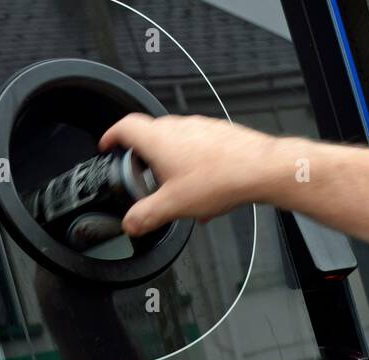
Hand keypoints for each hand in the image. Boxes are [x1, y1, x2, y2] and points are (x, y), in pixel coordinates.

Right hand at [98, 113, 285, 236]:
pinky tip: (205, 190)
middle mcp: (178, 127)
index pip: (124, 126)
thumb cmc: (221, 178)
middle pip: (150, 135)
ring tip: (179, 190)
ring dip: (172, 163)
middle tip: (142, 175)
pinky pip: (200, 148)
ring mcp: (200, 128)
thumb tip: (130, 224)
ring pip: (177, 142)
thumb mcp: (174, 205)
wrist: (260, 169)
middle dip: (144, 156)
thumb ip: (147, 216)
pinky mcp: (220, 134)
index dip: (111, 135)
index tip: (107, 145)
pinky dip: (195, 165)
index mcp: (159, 139)